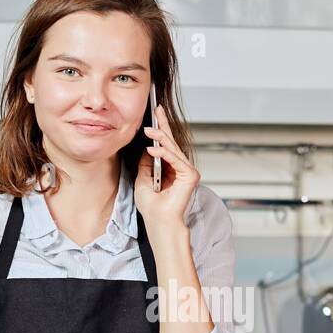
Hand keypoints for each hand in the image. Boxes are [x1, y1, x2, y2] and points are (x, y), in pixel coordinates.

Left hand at [135, 102, 198, 235]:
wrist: (159, 222)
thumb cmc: (152, 208)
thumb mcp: (143, 179)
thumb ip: (146, 164)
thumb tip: (148, 148)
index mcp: (170, 169)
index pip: (166, 145)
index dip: (161, 129)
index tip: (156, 114)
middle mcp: (180, 169)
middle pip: (171, 142)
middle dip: (163, 126)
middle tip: (156, 110)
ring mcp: (187, 172)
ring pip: (173, 149)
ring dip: (160, 138)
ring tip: (149, 130)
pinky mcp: (190, 176)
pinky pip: (175, 160)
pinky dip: (163, 154)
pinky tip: (152, 149)